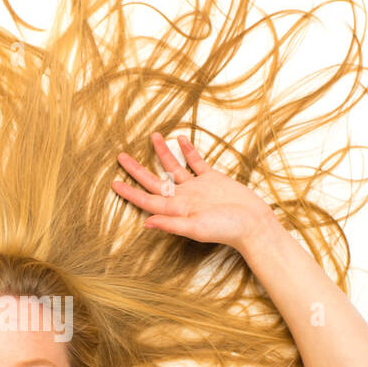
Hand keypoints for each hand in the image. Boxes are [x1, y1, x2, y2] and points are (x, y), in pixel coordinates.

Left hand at [111, 132, 273, 249]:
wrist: (254, 224)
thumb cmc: (227, 229)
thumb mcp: (196, 228)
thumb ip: (171, 224)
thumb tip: (145, 223)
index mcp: (176, 210)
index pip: (147, 199)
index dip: (130, 191)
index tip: (113, 182)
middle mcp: (183, 198)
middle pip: (154, 181)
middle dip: (137, 169)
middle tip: (120, 156)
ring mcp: (197, 188)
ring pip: (174, 167)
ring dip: (163, 153)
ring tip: (153, 136)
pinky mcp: (212, 179)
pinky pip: (196, 162)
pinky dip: (188, 151)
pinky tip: (180, 139)